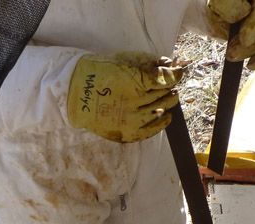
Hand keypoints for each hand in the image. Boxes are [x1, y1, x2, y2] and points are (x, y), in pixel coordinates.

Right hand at [66, 52, 183, 142]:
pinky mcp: (126, 132)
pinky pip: (149, 131)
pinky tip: (166, 117)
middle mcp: (137, 103)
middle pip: (164, 95)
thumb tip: (169, 65)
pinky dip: (160, 124)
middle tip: (172, 84)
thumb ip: (148, 63)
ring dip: (168, 103)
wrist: (76, 93)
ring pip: (160, 112)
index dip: (176, 74)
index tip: (178, 71)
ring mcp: (132, 120)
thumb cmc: (100, 72)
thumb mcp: (125, 61)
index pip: (167, 79)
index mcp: (137, 82)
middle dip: (170, 88)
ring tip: (171, 97)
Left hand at [206, 0, 254, 69]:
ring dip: (253, 51)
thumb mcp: (216, 5)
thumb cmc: (216, 8)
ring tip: (232, 56)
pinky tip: (251, 65)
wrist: (217, 15)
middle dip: (252, 44)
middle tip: (231, 54)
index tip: (245, 40)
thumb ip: (229, 6)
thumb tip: (244, 13)